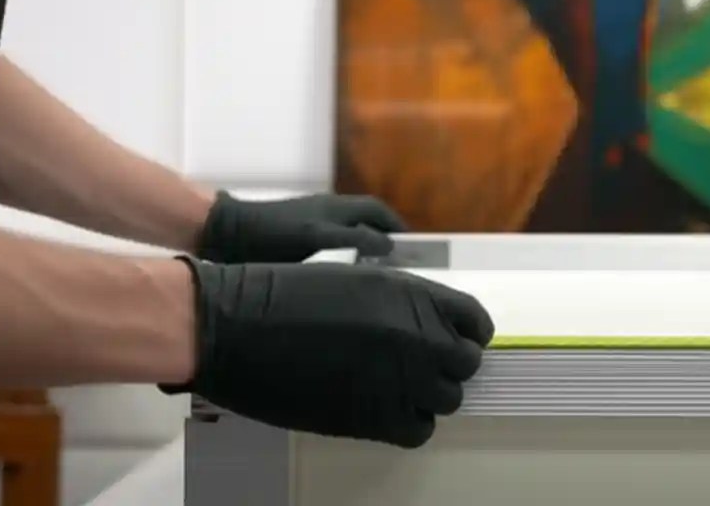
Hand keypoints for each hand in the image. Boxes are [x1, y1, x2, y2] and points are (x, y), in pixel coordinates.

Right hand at [164, 258, 493, 447]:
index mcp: (413, 294)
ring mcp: (400, 378)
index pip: (475, 321)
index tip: (452, 341)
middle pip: (465, 363)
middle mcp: (418, 336)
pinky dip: (409, 424)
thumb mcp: (355, 280)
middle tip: (419, 367)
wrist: (234, 325)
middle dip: (447, 365)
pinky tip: (384, 411)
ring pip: (447, 399)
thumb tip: (426, 328)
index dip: (466, 333)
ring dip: (427, 395)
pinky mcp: (375, 417)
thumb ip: (400, 302)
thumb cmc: (282, 295)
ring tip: (395, 389)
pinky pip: (419, 430)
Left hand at [196, 190, 407, 262]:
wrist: (226, 232)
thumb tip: (390, 245)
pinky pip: (334, 242)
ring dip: (366, 246)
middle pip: (367, 220)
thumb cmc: (271, 234)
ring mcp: (312, 221)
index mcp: (337, 208)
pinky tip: (342, 273)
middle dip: (386, 237)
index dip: (398, 228)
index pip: (379, 214)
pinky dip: (347, 254)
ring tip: (376, 270)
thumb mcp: (316, 237)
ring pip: (350, 231)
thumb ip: (354, 239)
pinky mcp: (297, 235)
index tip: (416, 249)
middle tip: (399, 262)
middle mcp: (328, 211)